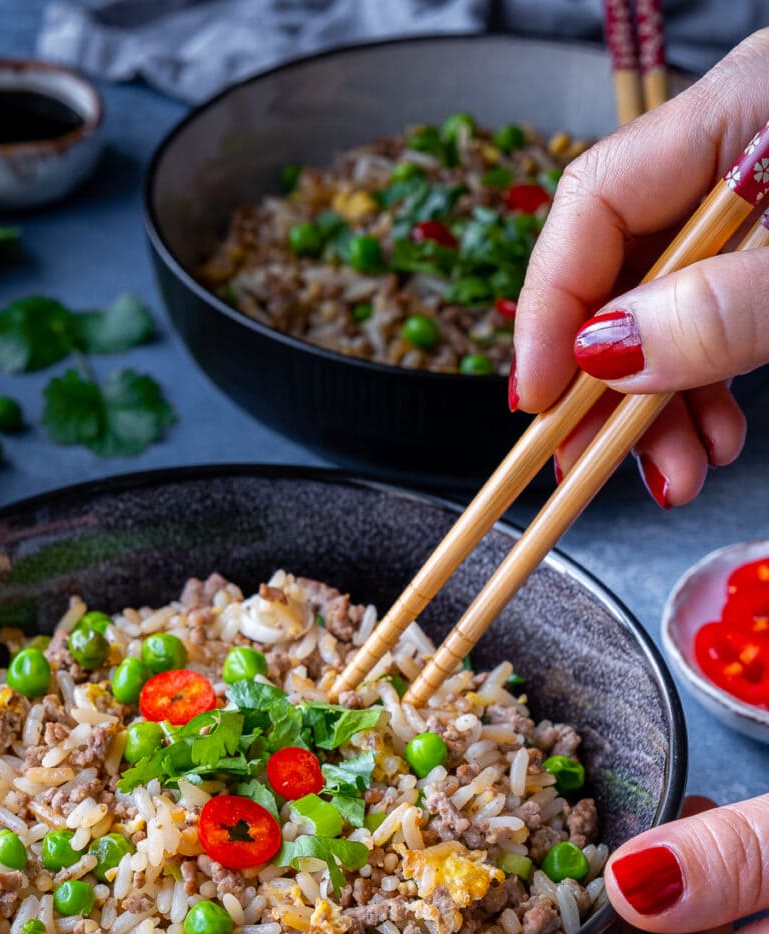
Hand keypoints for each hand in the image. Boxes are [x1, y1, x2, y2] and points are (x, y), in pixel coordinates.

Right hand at [512, 30, 768, 506]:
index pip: (594, 203)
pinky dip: (706, 390)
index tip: (544, 404)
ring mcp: (765, 207)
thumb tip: (612, 353)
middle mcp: (743, 152)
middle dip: (608, 382)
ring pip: (665, 313)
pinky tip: (716, 436)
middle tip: (602, 468)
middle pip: (621, 270)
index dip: (549, 308)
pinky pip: (717, 327)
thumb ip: (732, 305)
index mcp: (746, 106)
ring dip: (659, 405)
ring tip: (681, 470)